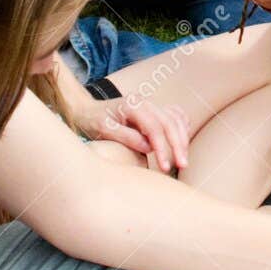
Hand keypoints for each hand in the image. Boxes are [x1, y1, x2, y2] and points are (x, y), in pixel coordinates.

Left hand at [75, 95, 189, 173]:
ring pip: (176, 120)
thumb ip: (126, 137)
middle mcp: (146, 102)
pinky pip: (176, 116)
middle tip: (182, 164)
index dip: (162, 148)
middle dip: (178, 145)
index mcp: (133, 105)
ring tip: (183, 158)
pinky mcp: (155, 110)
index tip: (164, 166)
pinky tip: (182, 140)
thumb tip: (149, 147)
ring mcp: (152, 105)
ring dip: (183, 139)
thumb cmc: (92, 120)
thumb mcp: (103, 129)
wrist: (87, 109)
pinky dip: (182, 127)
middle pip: (170, 123)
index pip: (154, 127)